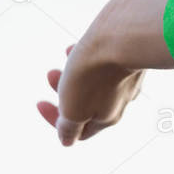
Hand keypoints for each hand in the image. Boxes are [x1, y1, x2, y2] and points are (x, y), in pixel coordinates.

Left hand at [36, 0, 147, 145]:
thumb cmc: (95, 73)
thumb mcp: (73, 109)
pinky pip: (107, 61)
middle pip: (85, 104)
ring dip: (75, 71)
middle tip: (50, 73)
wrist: (126, 32)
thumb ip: (69, 128)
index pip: (78, 132)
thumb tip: (67, 141)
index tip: (40, 102)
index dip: (56, 122)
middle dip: (62, 91)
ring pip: (95, 81)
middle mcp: (121, 101)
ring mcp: (129, 78)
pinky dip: (92, 56)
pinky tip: (83, 43)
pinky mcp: (134, 56)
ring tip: (66, 53)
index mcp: (107, 119)